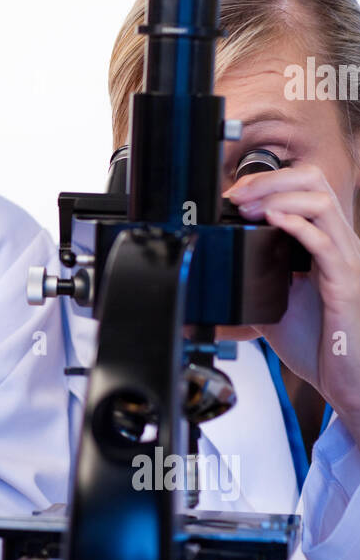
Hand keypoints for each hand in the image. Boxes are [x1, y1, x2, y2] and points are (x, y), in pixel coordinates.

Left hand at [224, 165, 359, 441]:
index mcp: (325, 243)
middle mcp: (339, 245)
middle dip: (271, 179)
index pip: (304, 190)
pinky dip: (297, 225)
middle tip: (236, 193)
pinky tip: (273, 220)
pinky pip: (325, 244)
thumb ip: (253, 279)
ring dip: (278, 196)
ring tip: (248, 206)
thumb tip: (213, 270)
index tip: (233, 194)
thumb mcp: (274, 301)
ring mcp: (346, 261)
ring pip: (321, 203)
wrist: (345, 381)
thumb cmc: (319, 343)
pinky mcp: (345, 284)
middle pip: (315, 183)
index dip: (268, 182)